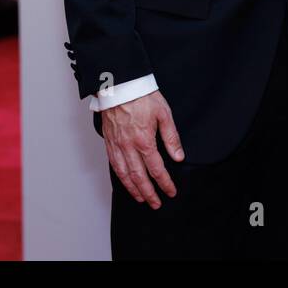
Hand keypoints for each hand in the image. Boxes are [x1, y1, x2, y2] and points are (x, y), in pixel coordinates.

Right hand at [102, 89, 183, 209]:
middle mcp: (128, 146)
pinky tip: (125, 181)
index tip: (170, 191)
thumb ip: (171, 137)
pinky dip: (120, 176)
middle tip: (156, 203)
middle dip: (149, 193)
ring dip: (133, 188)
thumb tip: (178, 156)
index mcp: (144, 140)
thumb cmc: (142, 96)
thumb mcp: (164, 114)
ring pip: (124, 174)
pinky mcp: (109, 141)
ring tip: (141, 198)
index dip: (164, 183)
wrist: (120, 85)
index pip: (156, 168)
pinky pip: (114, 164)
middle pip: (139, 177)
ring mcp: (117, 145)